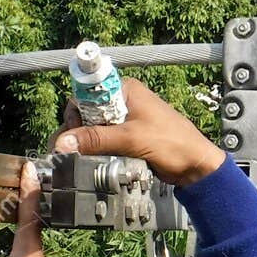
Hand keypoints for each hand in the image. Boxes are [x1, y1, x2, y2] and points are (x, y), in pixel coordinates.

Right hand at [49, 77, 225, 186]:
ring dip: (86, 143)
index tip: (72, 131)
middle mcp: (123, 102)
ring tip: (79, 159)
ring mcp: (125, 121)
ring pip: (94, 129)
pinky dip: (96, 151)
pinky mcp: (127, 138)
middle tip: (72, 150)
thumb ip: (96, 139)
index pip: (88, 92)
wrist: (194, 166)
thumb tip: (62, 142)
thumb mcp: (131, 138)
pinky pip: (104, 142)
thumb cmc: (171, 144)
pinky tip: (93, 161)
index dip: (76, 111)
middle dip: (78, 131)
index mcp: (125, 90)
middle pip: (87, 113)